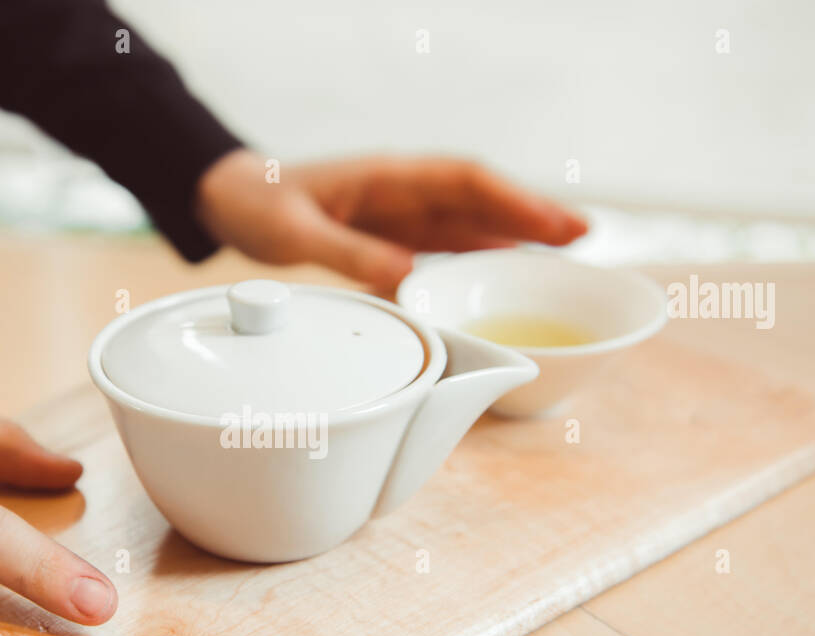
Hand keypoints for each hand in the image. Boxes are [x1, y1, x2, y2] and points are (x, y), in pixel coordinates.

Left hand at [195, 149, 587, 292]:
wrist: (228, 200)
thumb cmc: (256, 203)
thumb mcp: (296, 233)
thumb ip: (350, 254)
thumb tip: (409, 281)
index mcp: (386, 176)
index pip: (465, 181)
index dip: (514, 202)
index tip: (554, 223)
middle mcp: (402, 190)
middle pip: (480, 200)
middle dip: (532, 216)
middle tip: (586, 240)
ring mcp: (398, 213)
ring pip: (468, 223)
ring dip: (513, 239)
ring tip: (564, 260)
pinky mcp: (388, 236)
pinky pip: (442, 247)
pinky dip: (476, 259)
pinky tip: (503, 275)